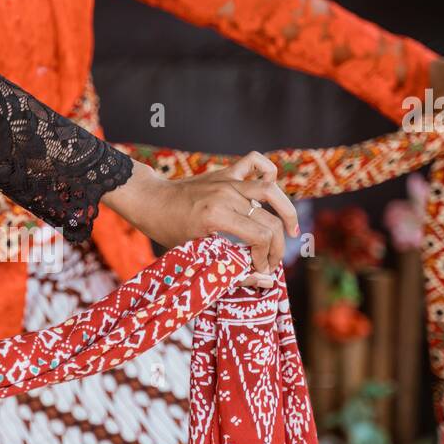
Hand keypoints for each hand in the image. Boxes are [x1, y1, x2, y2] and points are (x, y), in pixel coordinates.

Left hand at [104, 152, 298, 274]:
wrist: (152, 200)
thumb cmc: (169, 230)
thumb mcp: (196, 253)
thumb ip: (231, 269)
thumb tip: (263, 281)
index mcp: (216, 216)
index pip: (260, 237)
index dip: (265, 258)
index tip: (259, 270)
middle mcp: (226, 194)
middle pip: (270, 219)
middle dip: (277, 246)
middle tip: (271, 262)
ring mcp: (228, 180)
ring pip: (271, 190)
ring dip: (286, 211)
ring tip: (292, 231)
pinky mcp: (226, 172)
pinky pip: (255, 162)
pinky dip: (269, 170)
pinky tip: (272, 189)